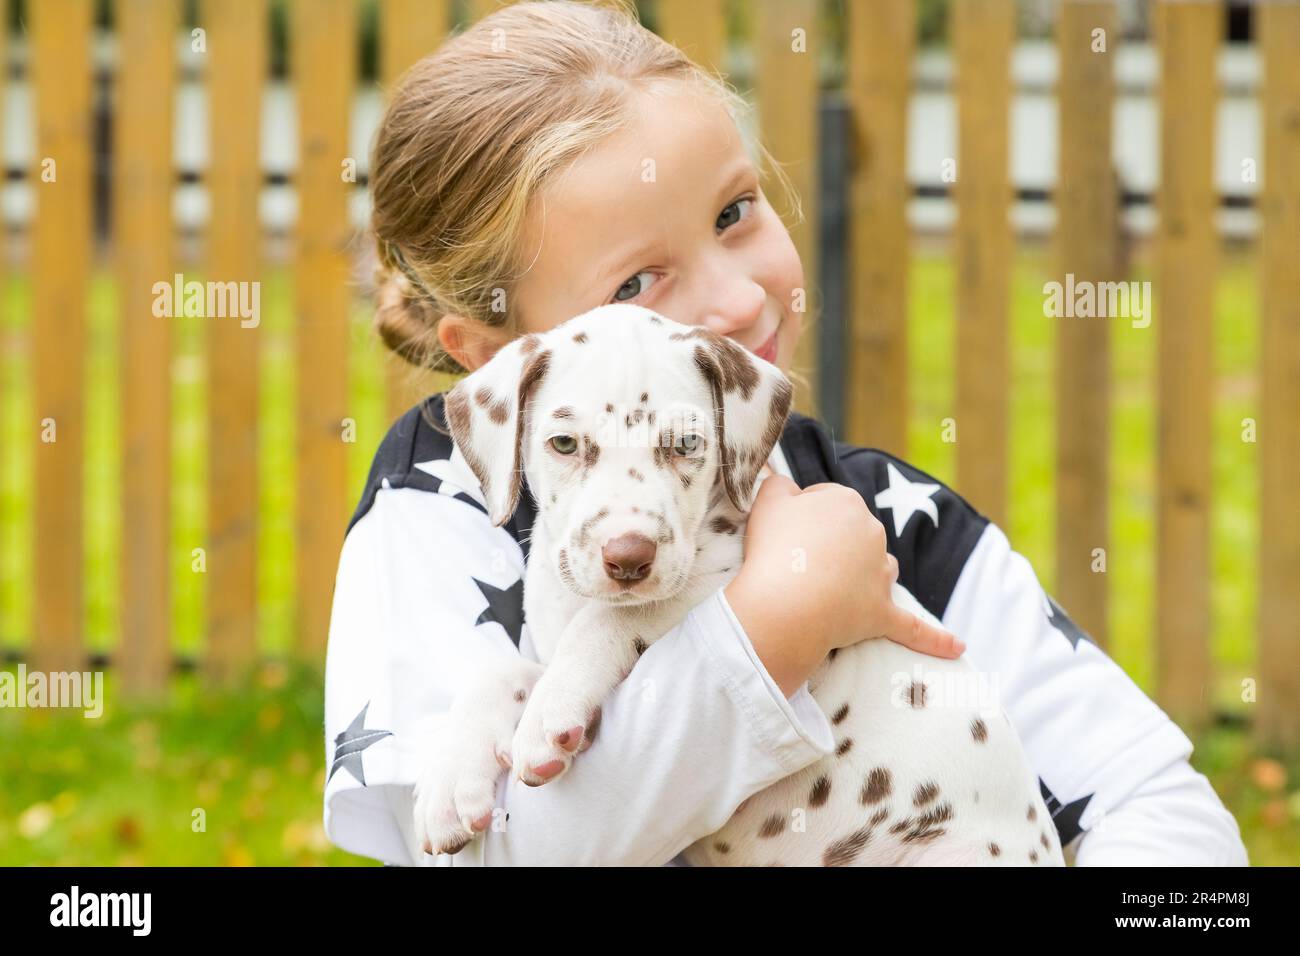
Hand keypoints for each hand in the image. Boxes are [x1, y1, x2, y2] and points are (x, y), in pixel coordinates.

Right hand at [724, 475, 964, 694]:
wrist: (783, 604)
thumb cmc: (774, 549)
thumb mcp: (768, 500)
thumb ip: (780, 484)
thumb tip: (790, 487)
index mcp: (847, 502)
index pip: (825, 502)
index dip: (800, 519)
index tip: (783, 536)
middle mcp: (872, 532)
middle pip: (853, 535)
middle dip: (829, 547)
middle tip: (792, 563)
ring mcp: (880, 573)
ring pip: (877, 569)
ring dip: (861, 576)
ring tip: (825, 590)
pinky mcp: (882, 612)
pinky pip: (912, 627)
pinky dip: (935, 640)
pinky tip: (957, 647)